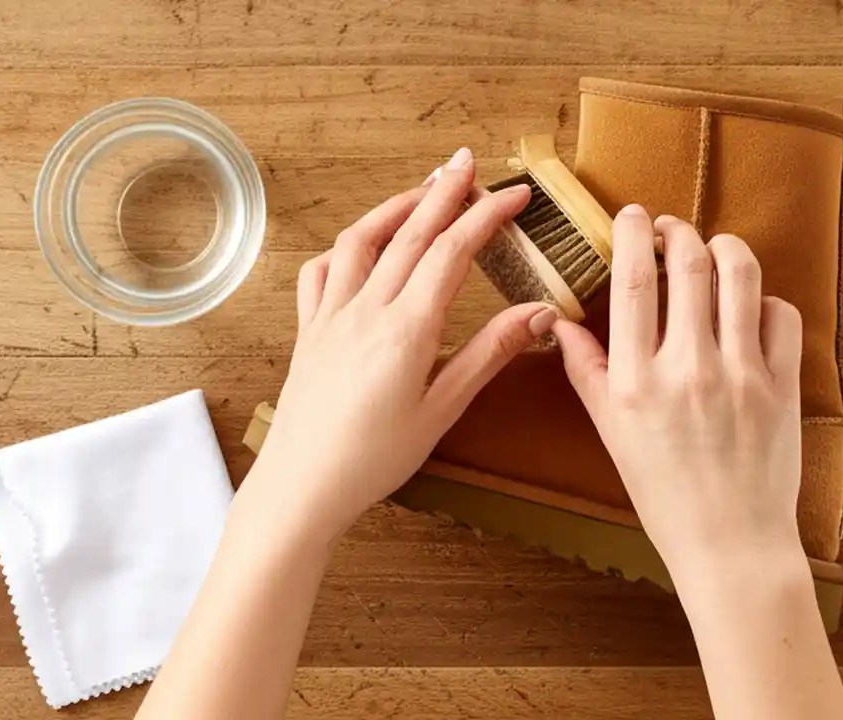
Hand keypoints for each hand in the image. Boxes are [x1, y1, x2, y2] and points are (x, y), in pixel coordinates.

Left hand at [251, 148, 558, 542]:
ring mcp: (331, 315)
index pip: (453, 252)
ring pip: (362, 240)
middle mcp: (366, 309)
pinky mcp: (309, 330)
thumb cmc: (375, 458)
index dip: (487, 217)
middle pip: (410, 233)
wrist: (301, 485)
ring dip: (395, 207)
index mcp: (407, 328)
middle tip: (468, 161)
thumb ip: (490, 354)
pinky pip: (321, 272)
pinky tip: (358, 245)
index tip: (515, 194)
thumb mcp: (443, 408)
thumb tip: (540, 314)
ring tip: (422, 189)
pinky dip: (344, 248)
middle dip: (444, 192)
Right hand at [552, 205, 804, 575]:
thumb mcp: (610, 434)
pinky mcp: (783, 385)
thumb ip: (586, 371)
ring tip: (714, 248)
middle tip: (671, 230)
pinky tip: (750, 307)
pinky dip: (765, 299)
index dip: (633, 232)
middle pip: (688, 263)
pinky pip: (782, 315)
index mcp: (636, 381)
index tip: (632, 217)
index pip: (632, 279)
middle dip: (679, 231)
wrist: (729, 544)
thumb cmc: (664, 495)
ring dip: (726, 247)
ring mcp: (741, 375)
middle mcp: (687, 369)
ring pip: (740, 275)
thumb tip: (559, 322)